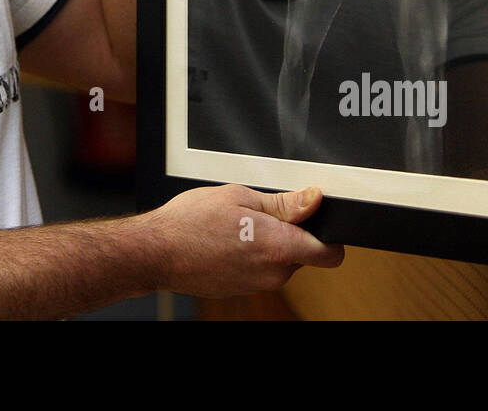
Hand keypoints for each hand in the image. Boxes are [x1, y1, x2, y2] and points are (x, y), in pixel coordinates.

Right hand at [141, 183, 343, 298]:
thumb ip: (283, 203)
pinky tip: (227, 240)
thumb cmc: (192, 222)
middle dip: (291, 233)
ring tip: (239, 225)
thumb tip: (314, 199)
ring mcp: (256, 285)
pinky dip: (251, 255)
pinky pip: (259, 271)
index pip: (331, 254)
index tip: (317, 220)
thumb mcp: (241, 196)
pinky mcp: (241, 290)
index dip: (331, 235)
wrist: (156, 252)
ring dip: (269, 243)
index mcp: (279, 247)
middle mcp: (272, 274)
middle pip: (303, 254)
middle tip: (261, 212)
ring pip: (280, 262)